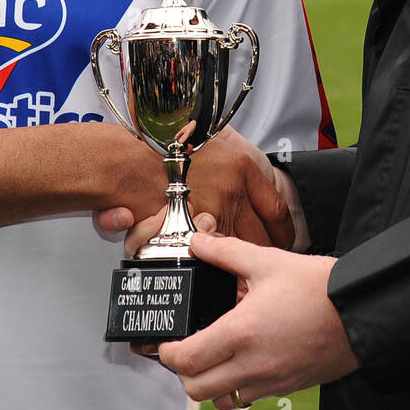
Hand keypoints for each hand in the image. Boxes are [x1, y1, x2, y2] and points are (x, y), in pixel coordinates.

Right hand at [93, 128, 292, 254]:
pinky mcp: (190, 238)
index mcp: (241, 167)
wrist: (127, 160)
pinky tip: (211, 267)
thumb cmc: (161, 149)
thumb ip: (232, 157)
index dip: (283, 231)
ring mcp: (210, 216)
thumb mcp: (210, 140)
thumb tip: (249, 175)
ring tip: (238, 269)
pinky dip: (214, 269)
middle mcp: (231, 192)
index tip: (281, 237)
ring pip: (240, 253)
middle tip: (261, 258)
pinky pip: (212, 262)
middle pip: (263, 238)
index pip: (277, 210)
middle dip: (264, 252)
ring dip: (241, 265)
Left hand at [158, 231, 359, 408]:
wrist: (361, 310)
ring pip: (223, 400)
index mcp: (242, 332)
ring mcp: (271, 381)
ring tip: (213, 358)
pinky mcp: (288, 386)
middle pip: (197, 388)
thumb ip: (227, 252)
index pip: (187, 359)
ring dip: (210, 384)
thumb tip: (200, 242)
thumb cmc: (320, 287)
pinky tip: (244, 361)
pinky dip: (237, 387)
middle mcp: (253, 364)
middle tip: (184, 350)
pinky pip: (250, 398)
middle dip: (183, 372)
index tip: (165, 342)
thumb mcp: (268, 262)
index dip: (167, 353)